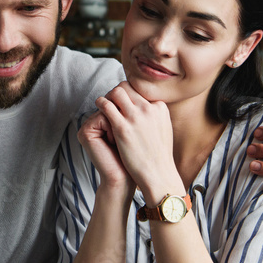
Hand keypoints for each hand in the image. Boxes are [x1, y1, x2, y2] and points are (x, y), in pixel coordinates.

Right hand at [78, 110, 132, 193]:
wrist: (125, 177)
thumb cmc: (133, 157)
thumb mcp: (134, 130)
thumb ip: (131, 112)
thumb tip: (138, 92)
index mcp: (104, 120)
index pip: (118, 102)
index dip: (129, 113)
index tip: (133, 132)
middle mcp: (94, 121)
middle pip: (113, 103)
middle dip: (124, 117)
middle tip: (126, 138)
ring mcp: (87, 126)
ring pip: (109, 109)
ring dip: (120, 124)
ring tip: (121, 142)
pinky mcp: (85, 132)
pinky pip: (103, 117)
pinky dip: (112, 128)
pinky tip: (113, 143)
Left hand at [95, 82, 180, 201]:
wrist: (158, 174)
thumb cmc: (159, 156)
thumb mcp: (164, 129)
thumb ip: (155, 116)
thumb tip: (148, 109)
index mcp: (160, 107)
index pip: (140, 91)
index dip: (129, 95)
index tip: (123, 103)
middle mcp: (149, 108)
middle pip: (127, 87)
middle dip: (117, 92)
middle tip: (111, 102)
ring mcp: (135, 117)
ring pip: (116, 92)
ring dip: (108, 96)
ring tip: (104, 105)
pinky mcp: (122, 128)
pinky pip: (106, 105)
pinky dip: (100, 104)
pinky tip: (98, 109)